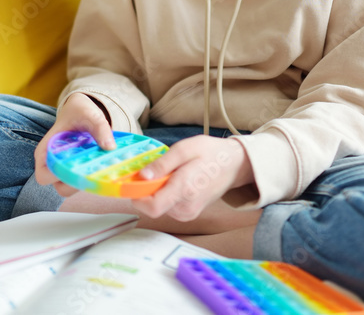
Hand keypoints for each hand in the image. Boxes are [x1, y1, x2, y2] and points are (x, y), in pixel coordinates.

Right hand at [34, 93, 115, 196]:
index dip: (57, 176)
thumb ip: (100, 127)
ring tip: (103, 166)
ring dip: (88, 181)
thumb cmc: (78, 112)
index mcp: (46, 151)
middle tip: (94, 169)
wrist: (82, 111)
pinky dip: (94, 177)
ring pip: (73, 187)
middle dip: (78, 183)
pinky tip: (106, 165)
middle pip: (60, 188)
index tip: (75, 165)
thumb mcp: (89, 113)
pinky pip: (83, 181)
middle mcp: (53, 164)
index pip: (43, 175)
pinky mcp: (77, 170)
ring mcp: (66, 169)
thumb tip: (110, 147)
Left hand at [131, 135, 254, 221]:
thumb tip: (141, 177)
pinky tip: (174, 181)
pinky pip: (165, 206)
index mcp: (184, 190)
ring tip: (169, 173)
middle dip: (146, 189)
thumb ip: (162, 164)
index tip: (131, 182)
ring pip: (157, 206)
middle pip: (151, 206)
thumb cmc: (210, 154)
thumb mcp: (185, 149)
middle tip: (154, 170)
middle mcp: (185, 207)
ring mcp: (187, 213)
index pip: (151, 207)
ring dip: (155, 191)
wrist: (233, 165)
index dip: (136, 196)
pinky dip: (163, 194)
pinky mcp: (186, 214)